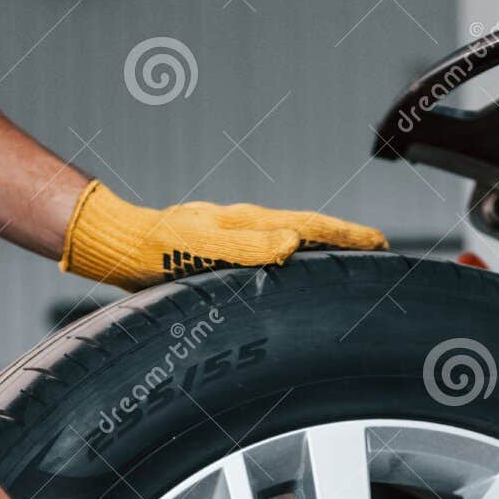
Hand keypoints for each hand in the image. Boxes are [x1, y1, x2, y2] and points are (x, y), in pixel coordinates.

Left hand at [60, 180, 386, 290]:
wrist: (118, 246)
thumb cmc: (153, 250)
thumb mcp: (199, 248)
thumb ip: (246, 247)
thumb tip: (292, 244)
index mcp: (249, 224)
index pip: (310, 227)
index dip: (346, 236)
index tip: (379, 243)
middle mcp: (246, 228)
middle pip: (306, 231)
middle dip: (343, 241)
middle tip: (376, 250)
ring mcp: (234, 239)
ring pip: (288, 242)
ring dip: (320, 251)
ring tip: (345, 262)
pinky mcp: (220, 253)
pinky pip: (268, 256)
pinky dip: (292, 261)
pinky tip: (291, 273)